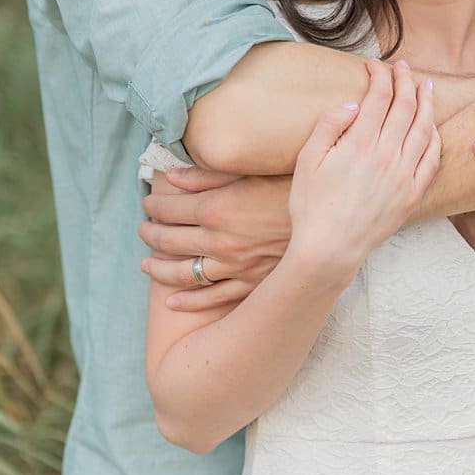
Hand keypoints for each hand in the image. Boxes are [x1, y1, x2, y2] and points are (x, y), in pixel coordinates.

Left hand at [139, 168, 287, 307]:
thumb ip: (206, 176)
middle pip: (170, 240)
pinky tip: (171, 301)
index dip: (154, 206)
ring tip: (146, 264)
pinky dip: (188, 301)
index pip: (169, 209)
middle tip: (143, 230)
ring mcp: (234, 267)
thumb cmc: (290, 188)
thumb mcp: (247, 173)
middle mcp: (219, 241)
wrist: (330, 222)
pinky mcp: (250, 285)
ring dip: (160, 268)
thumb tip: (171, 177)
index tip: (148, 204)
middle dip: (151, 234)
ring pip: (184, 273)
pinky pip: (211, 298)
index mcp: (215, 209)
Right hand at [288, 59, 438, 270]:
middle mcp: (387, 156)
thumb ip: (328, 126)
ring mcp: (403, 176)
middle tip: (402, 67)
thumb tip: (351, 104)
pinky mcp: (412, 195)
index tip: (375, 65)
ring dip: (426, 104)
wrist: (330, 248)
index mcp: (360, 144)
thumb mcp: (307, 160)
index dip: (380, 77)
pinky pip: (431, 161)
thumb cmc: (311, 205)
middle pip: (405, 108)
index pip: (378, 98)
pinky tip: (432, 129)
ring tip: (426, 87)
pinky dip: (435, 139)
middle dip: (405, 82)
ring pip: (424, 130)